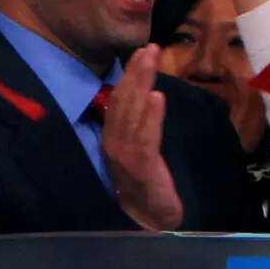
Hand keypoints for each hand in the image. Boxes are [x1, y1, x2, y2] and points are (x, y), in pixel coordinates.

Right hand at [102, 44, 184, 230]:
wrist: (150, 222)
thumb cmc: (148, 186)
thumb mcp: (142, 151)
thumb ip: (141, 127)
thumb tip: (148, 96)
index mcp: (114, 139)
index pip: (118, 102)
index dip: (128, 77)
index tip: (139, 52)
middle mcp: (113, 146)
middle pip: (122, 103)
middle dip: (134, 72)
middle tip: (148, 46)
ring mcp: (124, 158)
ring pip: (131, 115)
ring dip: (141, 84)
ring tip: (150, 59)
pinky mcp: (140, 170)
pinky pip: (145, 139)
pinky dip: (150, 116)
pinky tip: (157, 96)